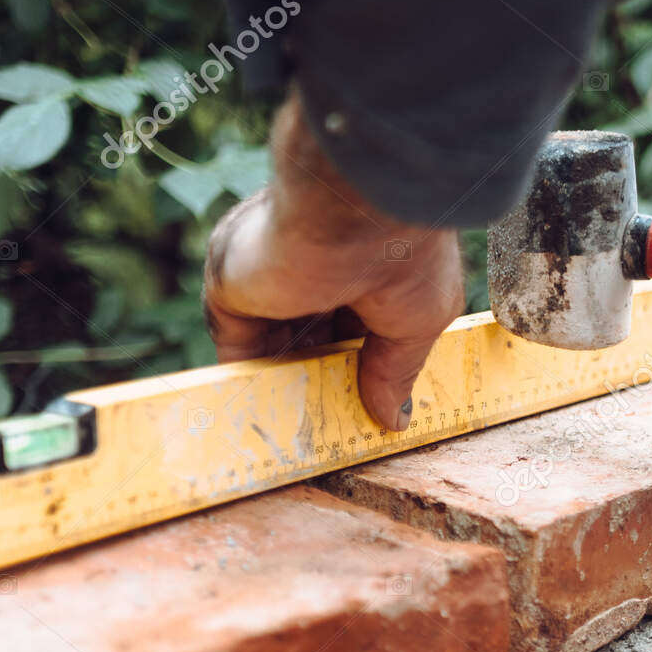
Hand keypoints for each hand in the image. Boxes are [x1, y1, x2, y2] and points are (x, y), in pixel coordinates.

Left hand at [204, 93, 463, 430]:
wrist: (353, 208)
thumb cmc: (405, 251)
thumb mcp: (420, 319)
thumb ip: (398, 370)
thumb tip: (396, 419)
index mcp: (361, 262)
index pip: (355, 325)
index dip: (362, 367)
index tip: (371, 408)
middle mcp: (310, 265)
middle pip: (311, 340)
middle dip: (324, 385)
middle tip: (339, 433)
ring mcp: (268, 277)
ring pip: (274, 349)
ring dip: (287, 394)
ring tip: (305, 443)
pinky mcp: (231, 290)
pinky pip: (238, 353)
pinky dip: (251, 390)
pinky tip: (268, 427)